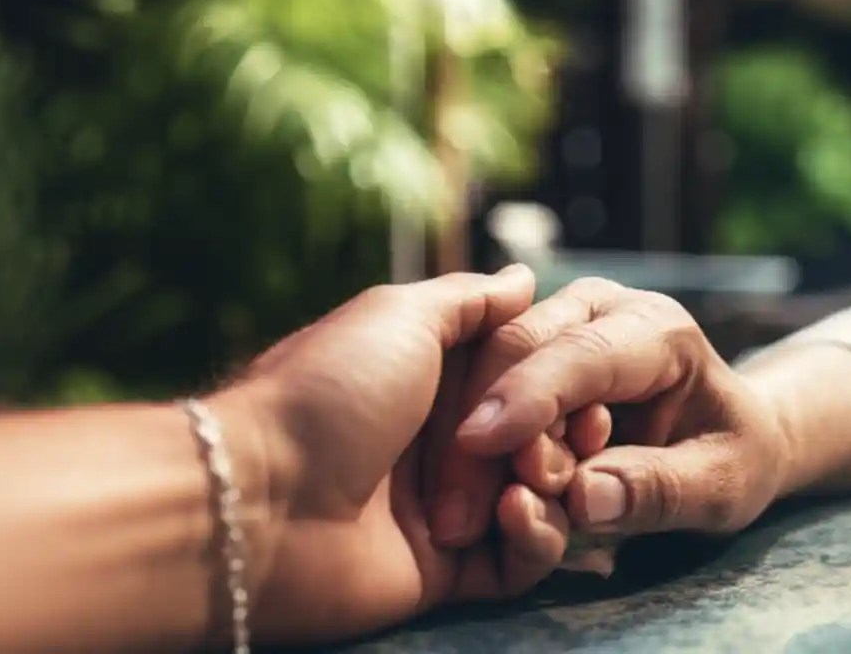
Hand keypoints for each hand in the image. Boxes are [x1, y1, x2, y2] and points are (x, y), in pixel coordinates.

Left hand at [211, 266, 572, 643]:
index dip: (562, 383)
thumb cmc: (330, 392)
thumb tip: (523, 277)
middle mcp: (446, 441)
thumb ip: (469, 300)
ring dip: (550, 486)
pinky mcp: (447, 572)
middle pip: (542, 439)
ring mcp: (448, 508)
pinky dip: (535, 538)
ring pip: (541, 499)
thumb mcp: (400, 316)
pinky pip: (519, 561)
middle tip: (543, 441)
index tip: (588, 386)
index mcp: (435, 379)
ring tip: (523, 480)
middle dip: (559, 438)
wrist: (262, 497)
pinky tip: (515, 514)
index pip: (529, 379)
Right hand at [432, 277, 792, 542]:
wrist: (725, 433)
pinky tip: (477, 490)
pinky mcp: (526, 350)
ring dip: (477, 440)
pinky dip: (474, 440)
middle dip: (487, 424)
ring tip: (490, 509)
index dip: (529, 397)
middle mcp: (597, 308)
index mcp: (657, 329)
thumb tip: (582, 499)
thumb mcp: (722, 487)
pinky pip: (480, 384)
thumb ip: (659, 492)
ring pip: (486, 363)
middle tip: (470, 509)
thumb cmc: (730, 456)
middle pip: (517, 348)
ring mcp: (554, 322)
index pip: (583, 355)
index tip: (478, 442)